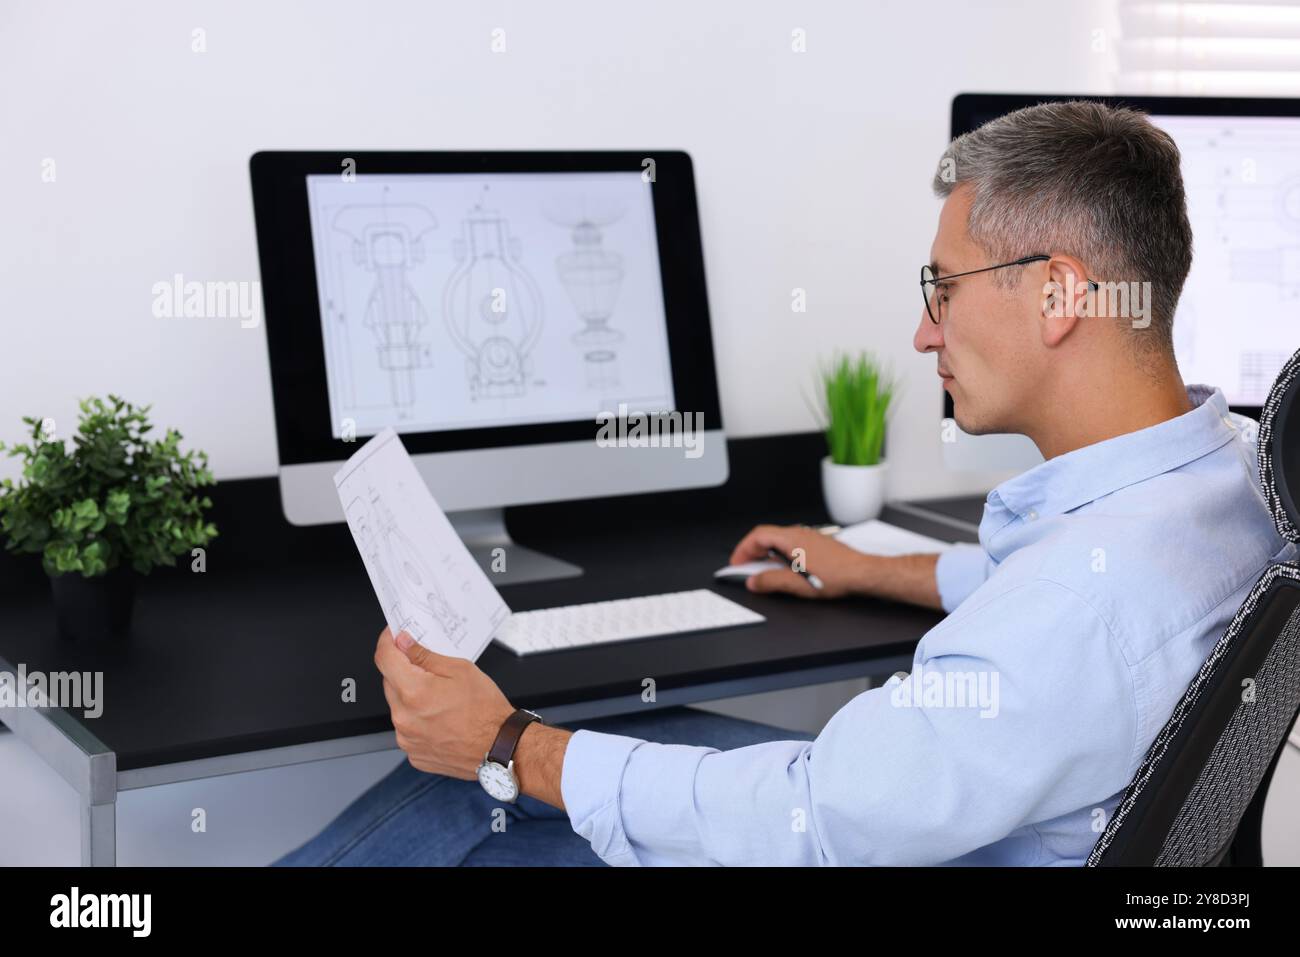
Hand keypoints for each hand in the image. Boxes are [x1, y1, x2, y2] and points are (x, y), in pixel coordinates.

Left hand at [374, 627, 514, 777]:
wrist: (500, 746)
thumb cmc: (485, 711)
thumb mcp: (460, 669)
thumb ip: (425, 655)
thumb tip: (404, 644)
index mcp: (414, 692)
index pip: (384, 658)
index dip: (387, 642)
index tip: (393, 637)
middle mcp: (404, 718)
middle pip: (390, 682)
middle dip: (404, 672)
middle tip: (429, 671)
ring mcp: (407, 739)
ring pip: (398, 707)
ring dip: (411, 697)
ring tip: (440, 700)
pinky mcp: (413, 753)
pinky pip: (407, 728)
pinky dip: (417, 720)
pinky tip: (439, 718)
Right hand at [729, 524, 869, 598]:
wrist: (862, 573)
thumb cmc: (836, 576)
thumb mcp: (797, 585)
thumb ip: (771, 582)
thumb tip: (754, 581)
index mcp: (791, 539)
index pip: (758, 536)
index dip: (743, 549)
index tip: (737, 563)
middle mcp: (799, 533)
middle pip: (767, 536)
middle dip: (752, 551)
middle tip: (746, 566)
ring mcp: (809, 536)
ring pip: (779, 539)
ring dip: (766, 552)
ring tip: (763, 569)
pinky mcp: (817, 543)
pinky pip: (791, 543)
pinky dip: (780, 553)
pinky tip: (784, 567)